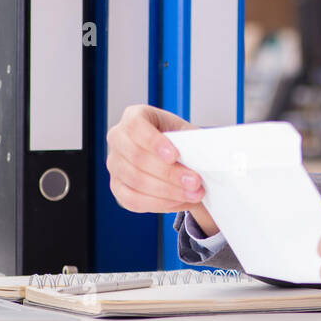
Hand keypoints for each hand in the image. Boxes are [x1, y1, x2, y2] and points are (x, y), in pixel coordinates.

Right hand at [105, 104, 217, 234]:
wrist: (176, 156)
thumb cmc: (180, 141)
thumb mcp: (188, 134)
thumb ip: (193, 141)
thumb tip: (205, 155)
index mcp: (134, 117)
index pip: (136, 126)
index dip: (154, 142)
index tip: (175, 155)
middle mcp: (118, 139)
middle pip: (137, 157)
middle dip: (169, 173)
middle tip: (195, 182)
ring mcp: (115, 164)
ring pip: (136, 181)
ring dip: (168, 191)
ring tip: (193, 194)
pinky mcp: (117, 187)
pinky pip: (133, 200)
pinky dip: (159, 203)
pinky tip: (178, 201)